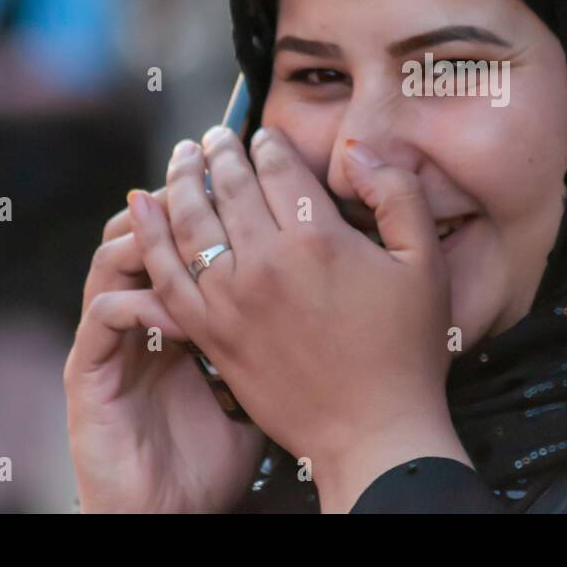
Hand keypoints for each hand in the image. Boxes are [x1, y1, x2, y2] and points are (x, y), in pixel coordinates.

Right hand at [63, 204, 267, 512]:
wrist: (169, 511)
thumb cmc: (216, 450)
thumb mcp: (254, 375)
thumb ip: (269, 324)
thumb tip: (325, 278)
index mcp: (174, 307)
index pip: (184, 228)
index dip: (214, 196)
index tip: (254, 178)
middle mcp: (137, 312)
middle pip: (145, 224)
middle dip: (183, 195)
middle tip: (219, 182)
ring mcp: (109, 339)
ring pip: (113, 257)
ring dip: (152, 235)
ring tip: (194, 231)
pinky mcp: (89, 372)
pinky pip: (106, 314)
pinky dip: (141, 301)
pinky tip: (178, 309)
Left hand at [126, 124, 470, 512]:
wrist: (373, 431)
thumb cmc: (406, 348)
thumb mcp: (425, 262)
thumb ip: (398, 194)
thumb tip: (359, 152)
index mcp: (316, 239)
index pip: (277, 168)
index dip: (269, 143)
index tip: (266, 135)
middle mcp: (265, 263)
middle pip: (228, 187)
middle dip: (219, 152)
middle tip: (214, 136)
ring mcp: (231, 300)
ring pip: (189, 222)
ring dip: (180, 181)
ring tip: (180, 157)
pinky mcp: (212, 334)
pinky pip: (166, 275)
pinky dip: (149, 237)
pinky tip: (141, 209)